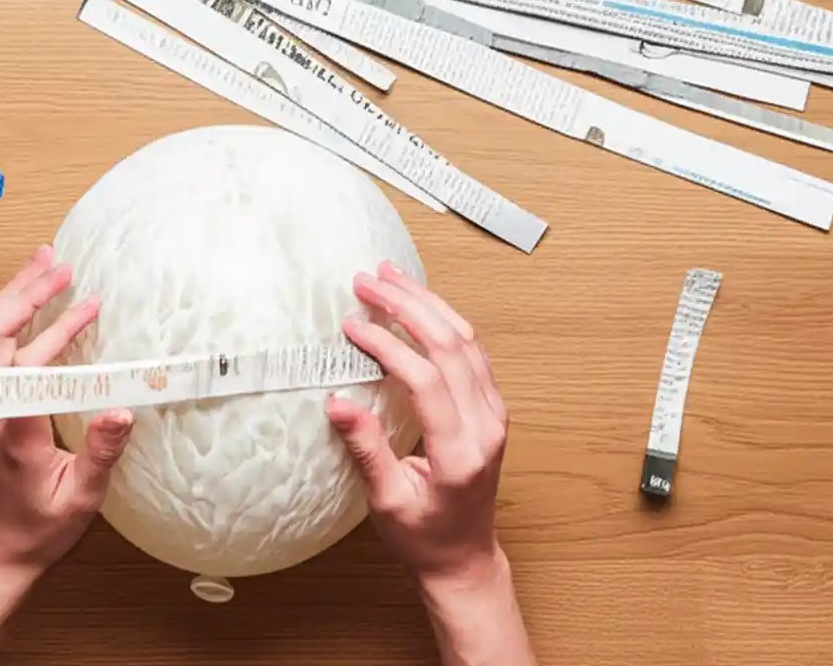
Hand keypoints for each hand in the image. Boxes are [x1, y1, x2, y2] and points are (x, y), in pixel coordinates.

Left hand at [0, 243, 134, 575]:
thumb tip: (123, 411)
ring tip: (47, 266)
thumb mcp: (79, 500)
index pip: (24, 366)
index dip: (53, 330)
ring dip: (17, 299)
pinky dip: (15, 319)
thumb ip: (101, 454)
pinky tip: (37, 306)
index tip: (89, 305)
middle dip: (26, 294)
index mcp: (12, 430)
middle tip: (60, 265)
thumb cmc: (34, 531)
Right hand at [327, 261, 533, 664]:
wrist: (465, 556)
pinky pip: (473, 351)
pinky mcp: (492, 408)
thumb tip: (337, 404)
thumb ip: (366, 450)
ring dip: (428, 304)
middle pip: (452, 347)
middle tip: (369, 281)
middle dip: (408, 306)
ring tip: (390, 277)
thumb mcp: (386, 502)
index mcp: (460, 453)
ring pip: (468, 341)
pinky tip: (419, 303)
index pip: (425, 381)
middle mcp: (486, 427)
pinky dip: (444, 320)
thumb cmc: (424, 536)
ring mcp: (495, 414)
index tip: (353, 326)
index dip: (388, 346)